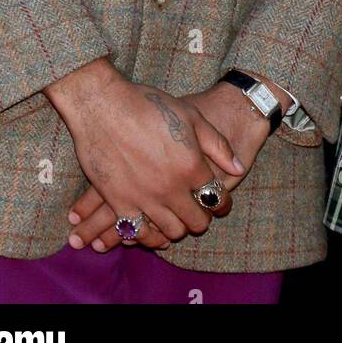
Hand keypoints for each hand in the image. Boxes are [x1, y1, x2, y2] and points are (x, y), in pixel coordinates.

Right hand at [45, 58, 245, 251]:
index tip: (221, 204)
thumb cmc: (148, 105)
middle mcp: (170, 188)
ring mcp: (144, 199)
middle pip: (195, 221)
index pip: (216, 198)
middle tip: (200, 213)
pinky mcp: (119, 203)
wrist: (103, 106)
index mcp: (191, 166)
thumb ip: (217, 145)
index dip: (223, 204)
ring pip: (171, 231)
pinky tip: (153, 230)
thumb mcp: (191, 116)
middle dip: (202, 218)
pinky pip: (139, 233)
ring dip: (179, 228)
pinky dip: (150, 237)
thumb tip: (238, 166)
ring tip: (179, 220)